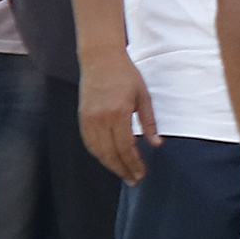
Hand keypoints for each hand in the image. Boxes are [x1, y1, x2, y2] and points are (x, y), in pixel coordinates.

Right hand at [76, 48, 155, 183]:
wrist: (101, 59)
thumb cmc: (126, 75)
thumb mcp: (144, 97)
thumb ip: (149, 123)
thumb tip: (156, 144)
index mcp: (119, 113)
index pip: (126, 147)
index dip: (134, 163)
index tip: (142, 173)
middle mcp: (101, 118)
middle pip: (111, 153)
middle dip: (123, 169)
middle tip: (134, 179)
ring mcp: (89, 118)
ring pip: (98, 151)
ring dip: (111, 165)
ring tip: (123, 173)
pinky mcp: (82, 117)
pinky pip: (89, 142)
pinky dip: (99, 154)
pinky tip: (109, 160)